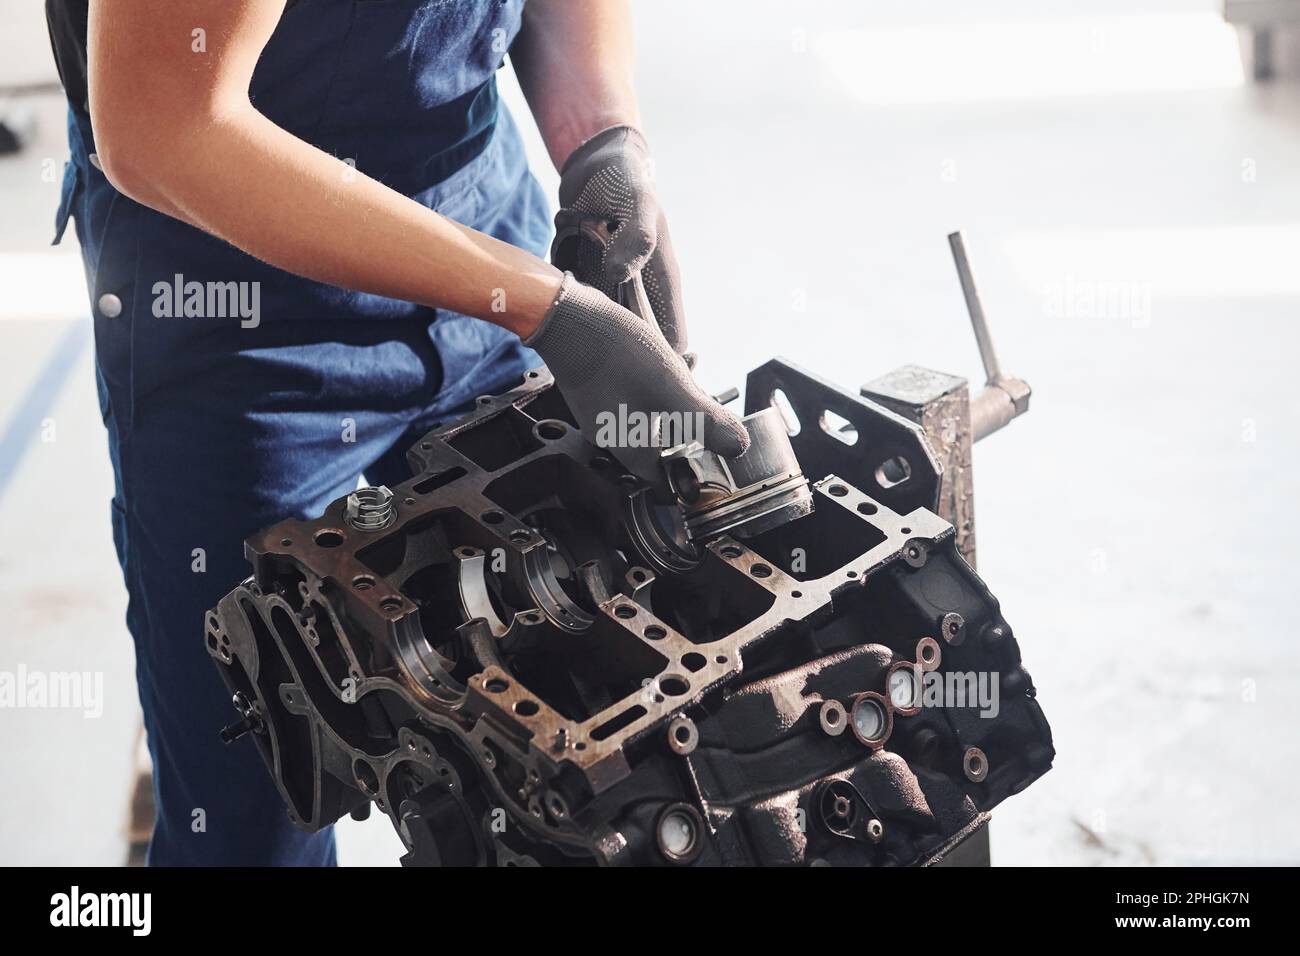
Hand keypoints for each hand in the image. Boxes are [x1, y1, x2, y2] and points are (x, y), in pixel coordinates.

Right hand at [526, 273, 747, 484]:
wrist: (570, 316)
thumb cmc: (615, 355)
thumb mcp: (674, 390)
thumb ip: (707, 422)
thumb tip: (739, 447)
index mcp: (630, 450)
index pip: (667, 480)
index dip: (694, 472)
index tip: (715, 456)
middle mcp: (614, 438)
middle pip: (663, 449)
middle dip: (691, 428)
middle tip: (708, 410)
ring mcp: (606, 413)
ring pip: (654, 419)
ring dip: (678, 402)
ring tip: (693, 377)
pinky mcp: (603, 390)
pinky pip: (640, 398)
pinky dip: (660, 385)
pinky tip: (671, 361)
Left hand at [552, 125, 687, 353]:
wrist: (593, 164)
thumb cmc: (625, 180)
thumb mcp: (639, 202)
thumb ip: (638, 236)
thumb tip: (622, 274)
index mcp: (662, 281)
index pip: (673, 337)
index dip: (663, 364)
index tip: (641, 378)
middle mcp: (639, 292)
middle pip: (636, 344)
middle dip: (619, 359)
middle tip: (593, 365)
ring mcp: (612, 291)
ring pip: (605, 332)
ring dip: (588, 338)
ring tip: (568, 345)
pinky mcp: (586, 284)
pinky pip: (577, 311)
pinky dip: (566, 316)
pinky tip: (552, 319)